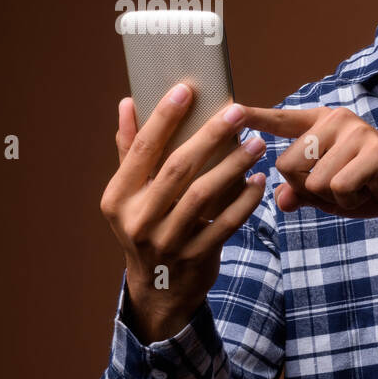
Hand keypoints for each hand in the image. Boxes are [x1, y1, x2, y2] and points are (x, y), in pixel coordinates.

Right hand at [100, 83, 267, 341]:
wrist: (159, 289)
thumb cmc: (147, 227)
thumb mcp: (130, 196)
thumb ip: (130, 151)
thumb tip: (127, 103)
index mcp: (118, 198)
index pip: (142, 150)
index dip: (163, 118)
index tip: (186, 89)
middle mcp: (137, 220)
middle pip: (178, 168)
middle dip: (210, 136)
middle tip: (237, 112)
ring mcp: (167, 241)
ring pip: (204, 194)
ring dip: (234, 165)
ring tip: (256, 143)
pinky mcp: (197, 257)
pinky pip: (227, 222)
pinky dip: (246, 200)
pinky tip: (259, 180)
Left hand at [238, 105, 377, 245]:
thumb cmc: (373, 190)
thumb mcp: (331, 194)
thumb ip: (302, 192)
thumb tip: (281, 198)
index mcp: (324, 124)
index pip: (282, 120)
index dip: (255, 116)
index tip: (230, 109)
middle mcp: (338, 120)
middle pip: (287, 163)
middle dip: (308, 189)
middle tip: (341, 188)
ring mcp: (358, 133)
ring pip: (312, 180)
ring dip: (332, 198)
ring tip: (358, 189)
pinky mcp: (375, 152)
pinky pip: (338, 187)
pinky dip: (349, 202)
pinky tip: (368, 193)